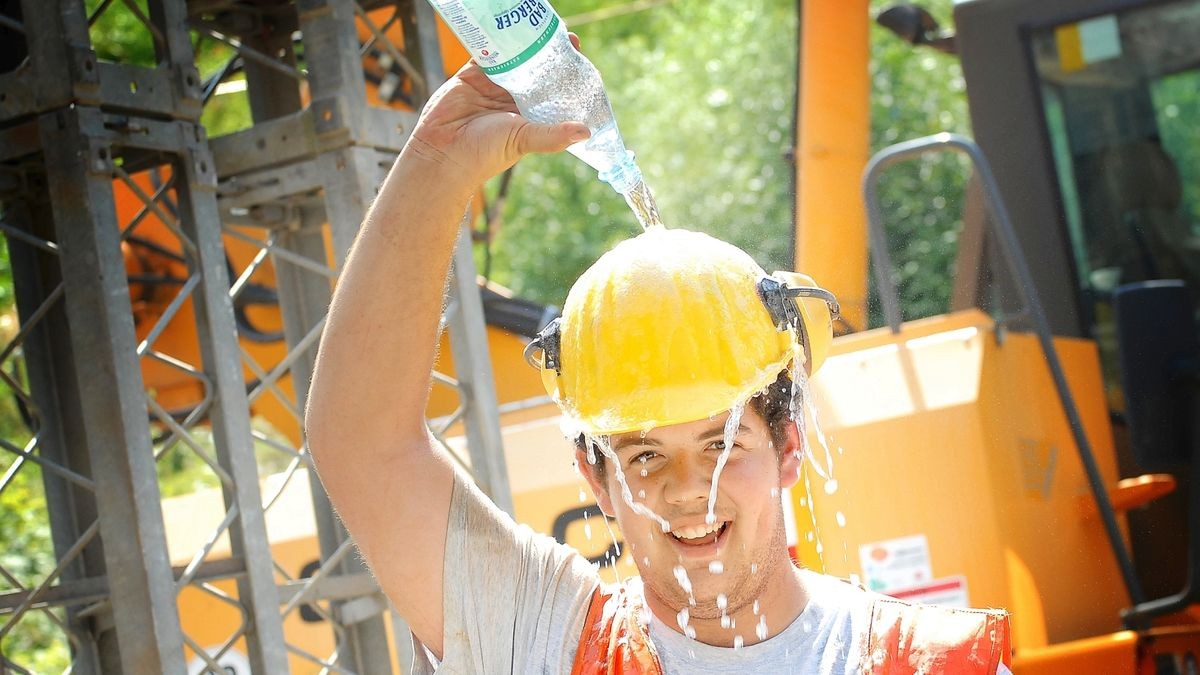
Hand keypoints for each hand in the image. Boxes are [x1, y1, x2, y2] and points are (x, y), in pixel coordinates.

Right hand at [407, 34, 590, 185]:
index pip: (552, 89)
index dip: (564, 73)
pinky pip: (486, 53)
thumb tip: (585, 132)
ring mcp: (492, 85)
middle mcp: (512, 99)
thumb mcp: (524, 141)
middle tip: (563, 35)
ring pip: (513, 58)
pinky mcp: (471, 75)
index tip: (577, 55)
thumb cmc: (485, 153)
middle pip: (535, 70)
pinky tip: (508, 30)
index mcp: (529, 114)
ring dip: (525, 44)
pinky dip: (496, 41)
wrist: (444, 152)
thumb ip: (552, 135)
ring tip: (539, 28)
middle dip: (548, 54)